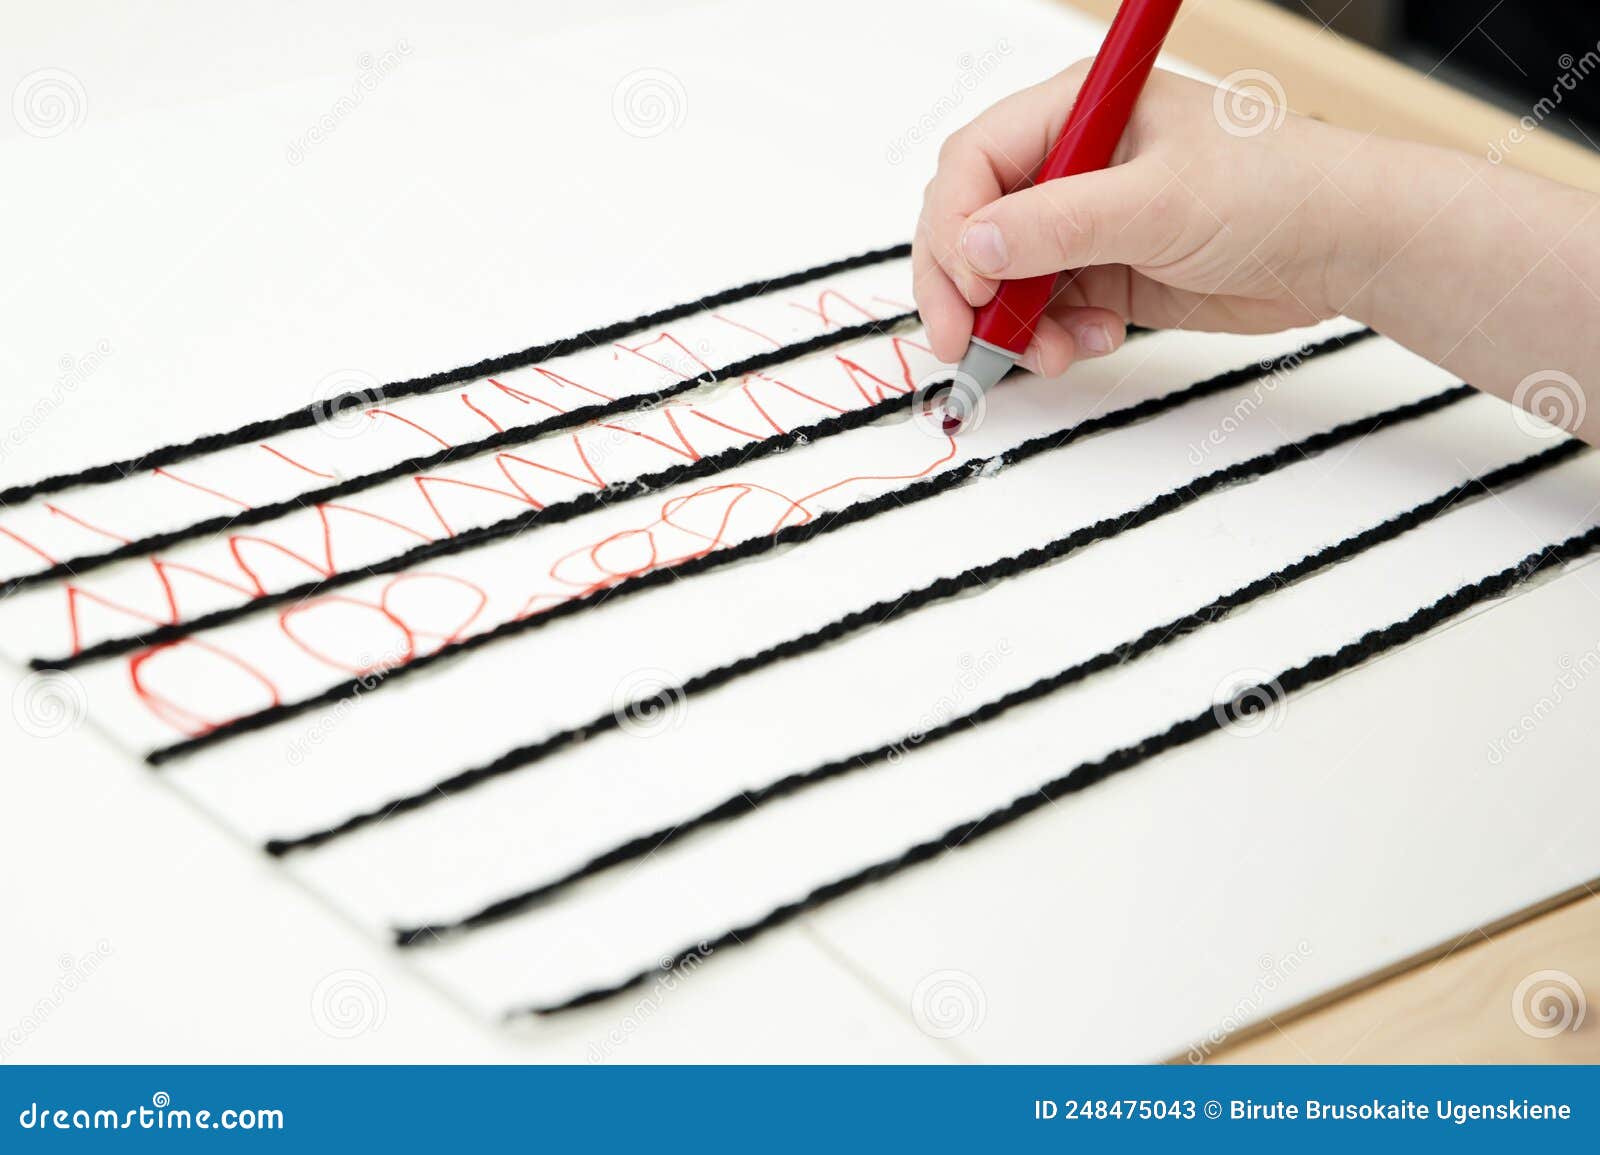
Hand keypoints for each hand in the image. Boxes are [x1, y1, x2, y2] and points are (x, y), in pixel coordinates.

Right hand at [913, 64, 1369, 375]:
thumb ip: (1059, 224)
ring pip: (1002, 278)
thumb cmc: (1277, 189)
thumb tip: (972, 245)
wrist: (1344, 247)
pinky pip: (1044, 310)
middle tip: (968, 340)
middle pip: (973, 222)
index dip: (956, 226)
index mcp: (1079, 112)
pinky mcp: (1104, 272)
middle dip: (966, 285)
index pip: (976, 162)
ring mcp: (1085, 222)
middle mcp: (1072, 163)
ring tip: (1050, 350)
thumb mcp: (1159, 203)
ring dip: (1013, 323)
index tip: (970, 286)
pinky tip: (1089, 342)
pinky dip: (1051, 336)